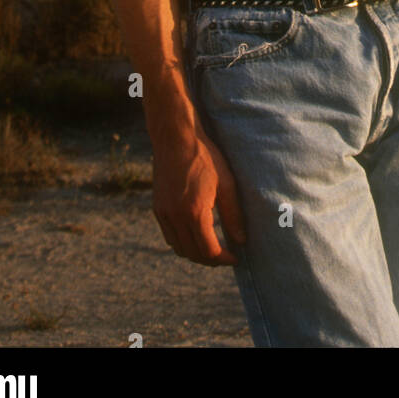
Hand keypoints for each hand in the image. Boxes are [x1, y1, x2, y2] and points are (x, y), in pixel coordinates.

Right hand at [151, 125, 246, 265]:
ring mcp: (163, 213)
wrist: (175, 137)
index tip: (235, 257)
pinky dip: (182, 242)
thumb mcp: (226, 183)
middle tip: (226, 256)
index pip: (209, 251)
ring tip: (212, 248)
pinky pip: (169, 236)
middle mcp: (175, 217)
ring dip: (195, 253)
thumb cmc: (204, 157)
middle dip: (211, 260)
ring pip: (178, 248)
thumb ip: (233, 215)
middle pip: (193, 254)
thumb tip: (241, 241)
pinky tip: (195, 234)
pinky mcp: (157, 208)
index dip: (224, 259)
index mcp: (194, 212)